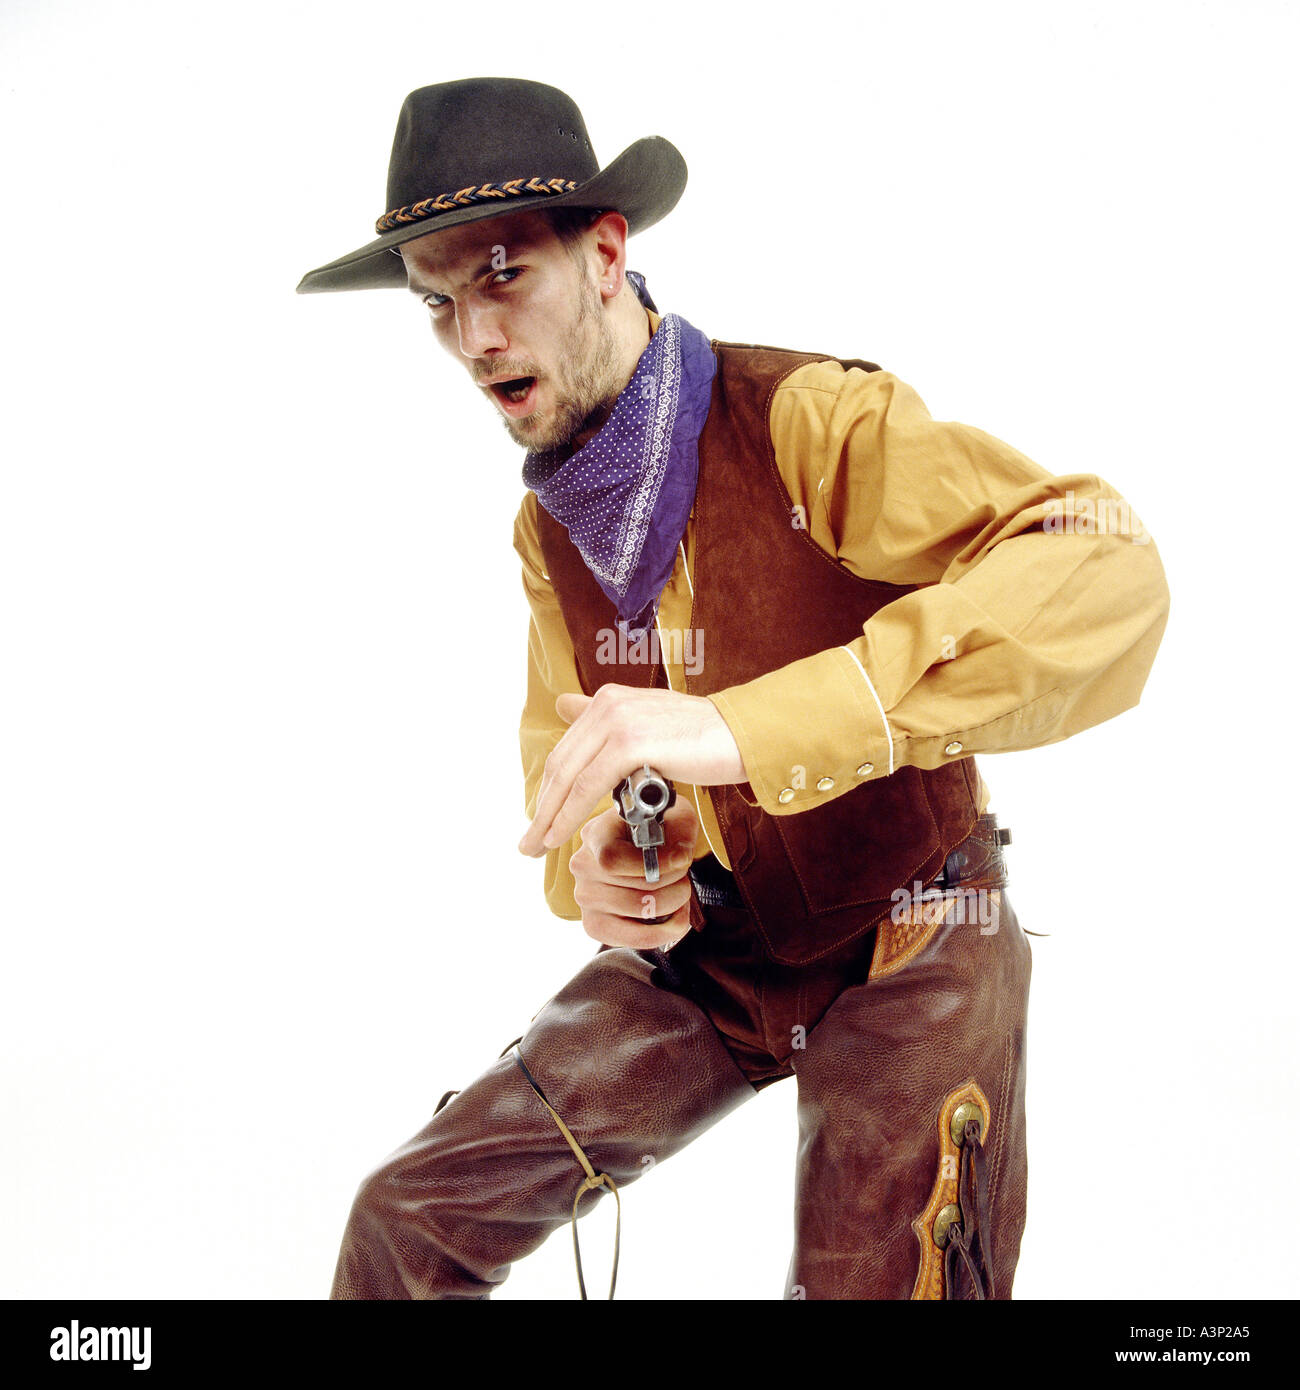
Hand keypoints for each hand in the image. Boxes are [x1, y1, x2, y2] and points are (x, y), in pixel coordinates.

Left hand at [517, 685, 745, 857]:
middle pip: (560, 764)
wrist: (743, 736)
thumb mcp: (648, 725)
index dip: (549, 789)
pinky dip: (569, 814)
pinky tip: (560, 835)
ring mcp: (618, 721)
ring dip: (548, 817)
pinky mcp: (631, 743)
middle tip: (528, 843)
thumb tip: (563, 704)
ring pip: (569, 777)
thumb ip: (606, 718)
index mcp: (609, 699)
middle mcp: (608, 704)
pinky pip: (589, 787)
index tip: (539, 820)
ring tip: (536, 847)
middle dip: (541, 808)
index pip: (566, 750)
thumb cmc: (703, 739)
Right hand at [569, 799, 699, 947]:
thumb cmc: (659, 828)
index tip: (682, 860)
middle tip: (684, 879)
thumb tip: (679, 858)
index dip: (654, 865)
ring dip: (670, 909)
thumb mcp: (674, 817)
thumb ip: (679, 831)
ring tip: (680, 897)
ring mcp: (585, 897)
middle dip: (672, 888)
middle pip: (630, 892)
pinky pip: (631, 939)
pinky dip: (661, 933)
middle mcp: (583, 866)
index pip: (612, 859)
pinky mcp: (594, 924)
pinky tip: (672, 919)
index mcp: (595, 834)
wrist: (646, 841)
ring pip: (634, 916)